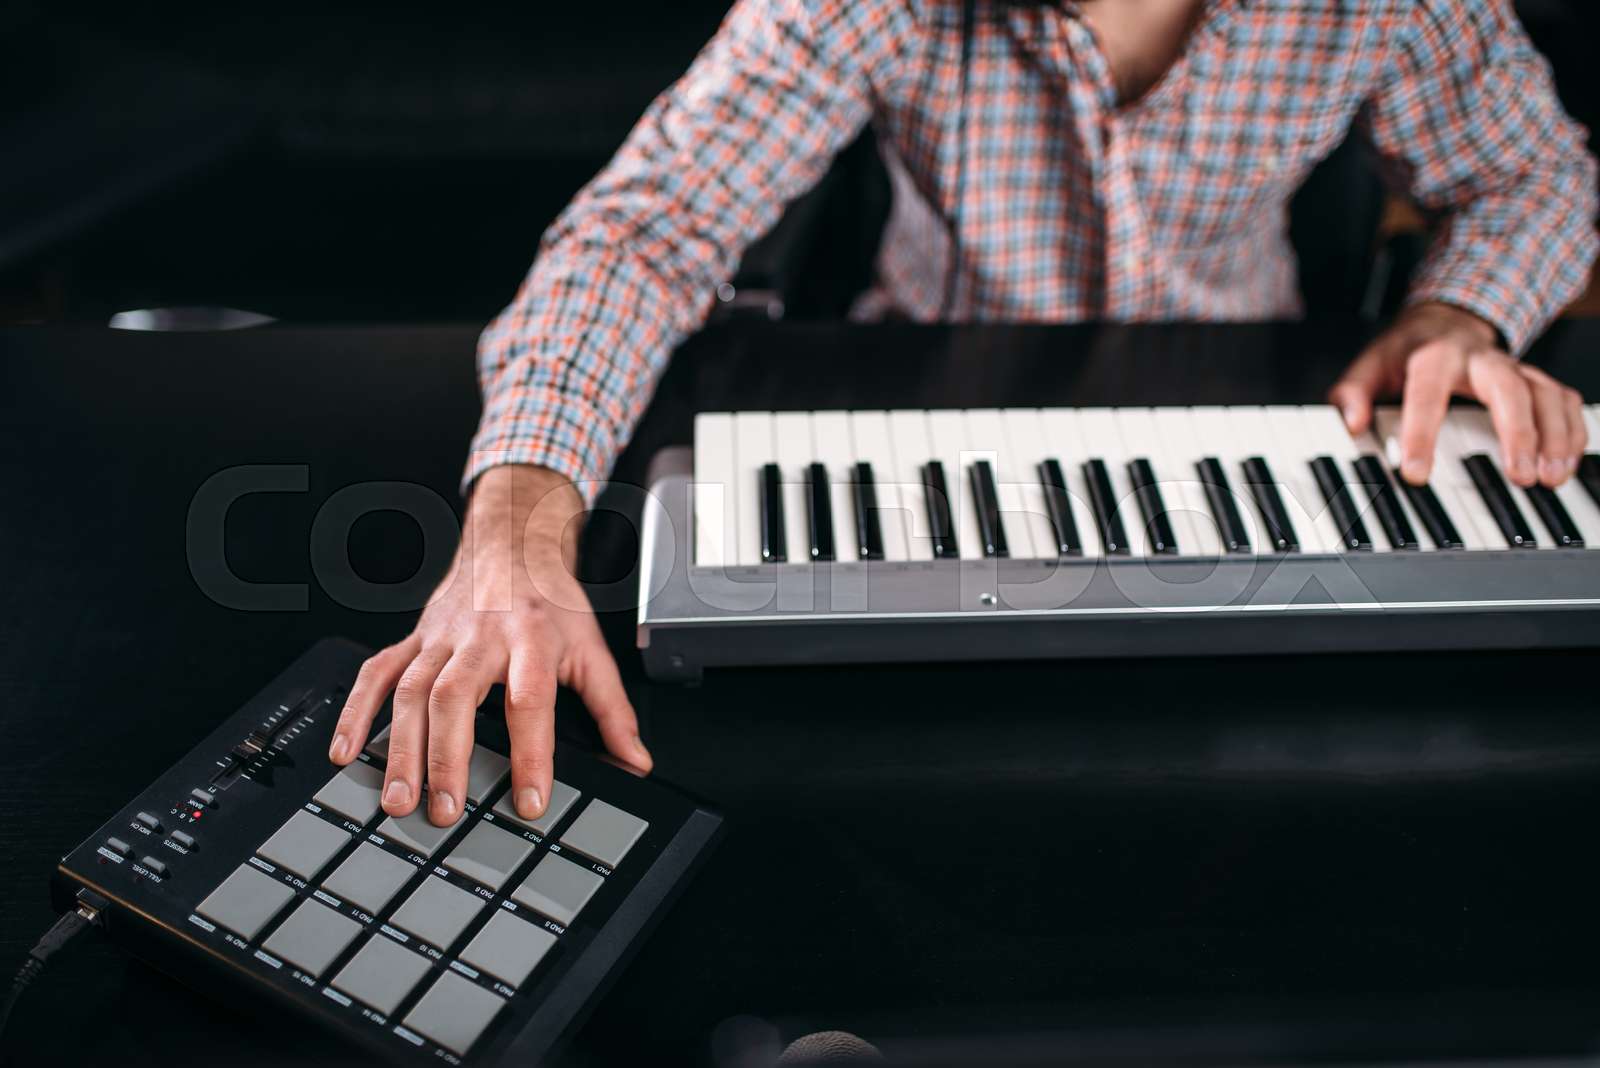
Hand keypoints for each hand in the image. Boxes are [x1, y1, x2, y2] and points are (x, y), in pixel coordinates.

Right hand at [327, 464, 652, 825]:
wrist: (512, 540)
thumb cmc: (551, 600)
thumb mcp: (591, 649)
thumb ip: (613, 710)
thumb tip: (636, 761)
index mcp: (531, 637)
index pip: (530, 701)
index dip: (530, 754)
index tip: (529, 801)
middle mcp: (481, 635)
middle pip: (455, 696)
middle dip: (446, 758)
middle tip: (444, 811)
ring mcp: (440, 636)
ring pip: (411, 690)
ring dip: (401, 747)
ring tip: (398, 798)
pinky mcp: (413, 638)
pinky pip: (377, 673)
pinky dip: (356, 712)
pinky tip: (345, 752)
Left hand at [1329, 302, 1586, 487]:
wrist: (1444, 320)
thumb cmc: (1407, 351)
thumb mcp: (1370, 365)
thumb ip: (1353, 393)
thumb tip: (1352, 423)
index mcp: (1433, 356)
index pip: (1427, 394)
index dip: (1421, 433)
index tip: (1416, 473)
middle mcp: (1480, 359)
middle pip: (1507, 388)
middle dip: (1517, 433)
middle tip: (1519, 476)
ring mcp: (1513, 367)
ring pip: (1546, 394)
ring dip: (1554, 437)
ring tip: (1550, 478)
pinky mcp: (1534, 379)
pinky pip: (1564, 400)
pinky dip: (1571, 431)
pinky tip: (1566, 463)